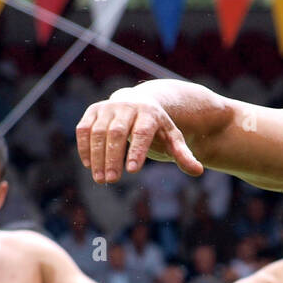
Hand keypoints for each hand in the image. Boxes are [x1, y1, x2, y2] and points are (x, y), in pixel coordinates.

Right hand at [76, 90, 203, 184]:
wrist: (138, 102)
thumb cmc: (158, 127)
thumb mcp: (172, 139)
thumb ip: (183, 155)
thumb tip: (199, 171)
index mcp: (149, 113)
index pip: (142, 132)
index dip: (137, 150)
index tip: (132, 171)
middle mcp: (127, 107)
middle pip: (117, 133)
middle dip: (113, 157)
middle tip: (112, 180)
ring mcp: (108, 108)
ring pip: (98, 132)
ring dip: (97, 156)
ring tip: (100, 179)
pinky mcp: (93, 111)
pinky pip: (84, 129)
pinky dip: (84, 147)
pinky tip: (88, 165)